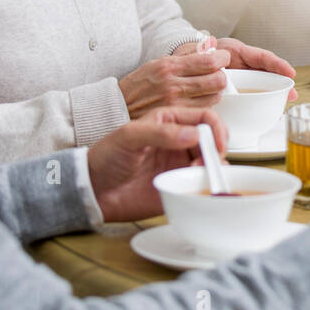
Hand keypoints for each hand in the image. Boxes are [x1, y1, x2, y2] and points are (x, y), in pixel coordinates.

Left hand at [86, 108, 227, 221]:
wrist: (92, 190)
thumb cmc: (105, 158)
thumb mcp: (128, 137)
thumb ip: (160, 133)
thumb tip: (194, 134)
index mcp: (168, 121)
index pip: (203, 118)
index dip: (216, 128)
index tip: (217, 144)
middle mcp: (178, 141)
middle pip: (212, 140)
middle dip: (216, 150)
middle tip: (207, 162)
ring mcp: (179, 164)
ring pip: (211, 162)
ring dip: (212, 168)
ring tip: (197, 175)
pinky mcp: (178, 185)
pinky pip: (202, 183)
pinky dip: (207, 185)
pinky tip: (196, 186)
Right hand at [117, 48, 230, 117]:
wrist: (119, 109)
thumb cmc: (139, 86)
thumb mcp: (158, 64)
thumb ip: (187, 54)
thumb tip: (211, 42)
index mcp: (169, 66)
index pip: (208, 61)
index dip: (222, 59)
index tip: (222, 58)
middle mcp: (173, 84)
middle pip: (217, 80)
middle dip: (221, 76)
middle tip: (216, 74)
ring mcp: (176, 103)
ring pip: (214, 97)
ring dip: (214, 91)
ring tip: (207, 89)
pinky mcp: (177, 117)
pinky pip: (204, 110)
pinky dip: (206, 105)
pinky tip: (199, 101)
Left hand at [172, 35, 299, 101]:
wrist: (186, 61)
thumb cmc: (195, 54)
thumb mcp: (199, 50)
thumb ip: (204, 49)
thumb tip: (207, 45)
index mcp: (236, 52)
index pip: (260, 57)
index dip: (276, 64)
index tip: (289, 73)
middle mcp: (242, 64)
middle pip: (266, 73)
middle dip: (280, 82)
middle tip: (292, 93)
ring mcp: (241, 77)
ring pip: (261, 85)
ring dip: (274, 94)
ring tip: (285, 103)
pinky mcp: (237, 89)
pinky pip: (251, 96)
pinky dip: (260, 103)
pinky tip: (268, 113)